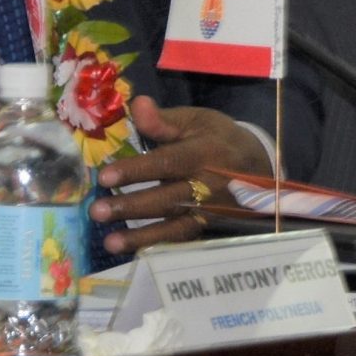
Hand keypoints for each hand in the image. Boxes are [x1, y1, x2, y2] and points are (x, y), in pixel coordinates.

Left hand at [88, 97, 271, 253]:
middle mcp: (209, 185)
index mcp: (205, 153)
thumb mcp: (197, 121)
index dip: (136, 170)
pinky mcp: (209, 227)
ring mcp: (211, 211)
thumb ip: (164, 120)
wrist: (258, 167)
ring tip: (110, 242)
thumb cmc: (218, 139)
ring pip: (175, 226)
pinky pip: (183, 239)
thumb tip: (137, 104)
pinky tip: (133, 251)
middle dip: (132, 206)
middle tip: (97, 211)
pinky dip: (159, 246)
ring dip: (142, 236)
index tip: (105, 177)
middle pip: (168, 199)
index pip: (167, 162)